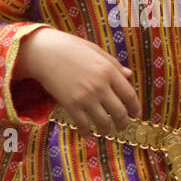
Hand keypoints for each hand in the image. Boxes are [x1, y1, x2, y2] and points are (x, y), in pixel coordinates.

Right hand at [17, 27, 140, 133]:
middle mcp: (100, 86)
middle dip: (123, 123)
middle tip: (122, 126)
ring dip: (106, 130)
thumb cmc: (70, 48)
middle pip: (119, 112)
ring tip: (105, 131)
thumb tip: (129, 75)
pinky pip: (83, 124)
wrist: (44, 52)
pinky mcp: (71, 105)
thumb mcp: (96, 51)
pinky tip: (87, 133)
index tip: (135, 115)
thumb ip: (114, 64)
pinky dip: (86, 132)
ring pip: (103, 122)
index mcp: (109, 71)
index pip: (129, 95)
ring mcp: (86, 97)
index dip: (135, 108)